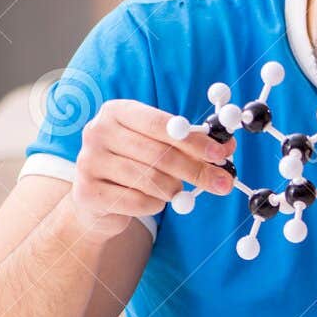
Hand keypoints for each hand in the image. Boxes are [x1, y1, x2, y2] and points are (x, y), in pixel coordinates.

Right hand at [67, 99, 234, 239]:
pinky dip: (155, 204)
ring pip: (150, 180)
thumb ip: (190, 143)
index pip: (161, 124)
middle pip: (159, 154)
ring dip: (174, 189)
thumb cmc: (136, 163)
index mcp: (117, 111)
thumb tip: (228, 146)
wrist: (99, 197)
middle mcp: (98, 132)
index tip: (221, 154)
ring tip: (177, 190)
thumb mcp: (160, 145)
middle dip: (197, 170)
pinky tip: (155, 201)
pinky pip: (138, 201)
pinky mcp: (88, 191)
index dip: (194, 140)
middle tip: (223, 183)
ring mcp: (89, 162)